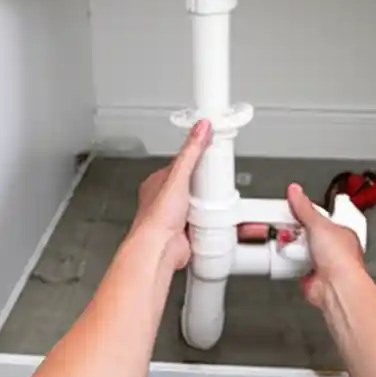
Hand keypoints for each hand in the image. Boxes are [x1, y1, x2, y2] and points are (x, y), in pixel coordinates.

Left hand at [131, 120, 211, 270]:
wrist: (160, 249)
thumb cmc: (157, 217)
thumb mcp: (179, 176)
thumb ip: (191, 151)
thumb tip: (201, 127)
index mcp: (158, 182)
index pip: (182, 163)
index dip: (197, 158)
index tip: (213, 152)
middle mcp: (165, 200)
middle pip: (193, 184)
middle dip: (206, 185)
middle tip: (218, 181)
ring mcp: (176, 216)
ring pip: (199, 204)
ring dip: (209, 204)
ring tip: (217, 200)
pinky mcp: (187, 231)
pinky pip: (204, 221)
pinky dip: (211, 220)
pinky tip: (214, 218)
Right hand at [286, 183, 365, 309]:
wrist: (335, 286)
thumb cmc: (341, 257)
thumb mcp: (318, 224)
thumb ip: (304, 207)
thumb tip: (295, 190)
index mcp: (341, 232)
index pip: (321, 217)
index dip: (307, 212)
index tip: (293, 207)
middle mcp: (332, 248)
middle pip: (308, 233)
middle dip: (297, 230)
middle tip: (286, 225)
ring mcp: (320, 262)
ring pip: (300, 248)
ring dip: (293, 246)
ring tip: (286, 240)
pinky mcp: (309, 275)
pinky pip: (293, 264)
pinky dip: (289, 261)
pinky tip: (286, 255)